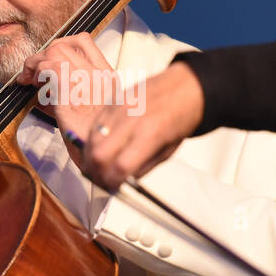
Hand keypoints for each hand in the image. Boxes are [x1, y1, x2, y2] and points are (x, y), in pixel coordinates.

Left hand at [17, 33, 121, 161]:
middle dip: (45, 53)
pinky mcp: (71, 86)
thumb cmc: (94, 139)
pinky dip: (36, 72)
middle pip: (66, 43)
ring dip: (37, 62)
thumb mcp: (91, 112)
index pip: (84, 42)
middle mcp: (98, 73)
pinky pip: (48, 66)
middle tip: (35, 72)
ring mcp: (86, 78)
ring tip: (32, 79)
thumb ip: (74, 96)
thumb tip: (50, 94)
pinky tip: (33, 86)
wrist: (102, 153)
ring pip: (55, 50)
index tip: (50, 59)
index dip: (61, 45)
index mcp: (107, 77)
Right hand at [81, 61, 204, 190]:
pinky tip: (101, 148)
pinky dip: (93, 141)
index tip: (112, 188)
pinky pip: (94, 126)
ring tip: (98, 167)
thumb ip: (144, 167)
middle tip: (101, 180)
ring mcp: (119, 109)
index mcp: (150, 135)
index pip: (120, 167)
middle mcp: (130, 121)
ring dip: (91, 158)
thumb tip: (122, 181)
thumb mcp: (168, 151)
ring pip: (92, 141)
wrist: (185, 86)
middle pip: (99, 155)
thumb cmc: (180, 119)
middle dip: (96, 173)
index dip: (112, 182)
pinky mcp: (113, 101)